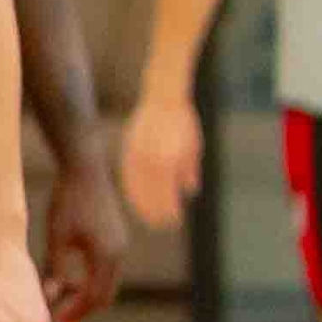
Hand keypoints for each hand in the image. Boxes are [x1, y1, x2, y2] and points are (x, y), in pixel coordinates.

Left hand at [42, 157, 130, 321]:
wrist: (85, 168)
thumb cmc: (68, 200)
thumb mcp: (56, 237)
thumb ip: (55, 269)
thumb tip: (49, 297)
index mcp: (107, 256)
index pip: (95, 298)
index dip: (76, 313)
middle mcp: (120, 253)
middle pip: (105, 295)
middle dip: (83, 309)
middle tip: (61, 319)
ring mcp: (121, 245)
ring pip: (106, 282)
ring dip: (87, 294)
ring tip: (62, 300)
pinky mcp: (117, 237)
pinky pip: (107, 268)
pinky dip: (91, 279)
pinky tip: (70, 279)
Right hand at [119, 95, 201, 229]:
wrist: (163, 97)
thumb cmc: (183, 122)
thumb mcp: (193, 147)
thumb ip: (189, 170)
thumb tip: (190, 191)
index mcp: (170, 162)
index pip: (167, 195)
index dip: (170, 211)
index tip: (173, 221)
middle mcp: (151, 161)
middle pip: (150, 196)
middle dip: (155, 212)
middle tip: (160, 224)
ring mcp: (138, 156)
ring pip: (136, 188)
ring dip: (140, 205)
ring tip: (146, 216)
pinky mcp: (128, 150)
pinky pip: (127, 176)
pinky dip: (131, 189)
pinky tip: (134, 197)